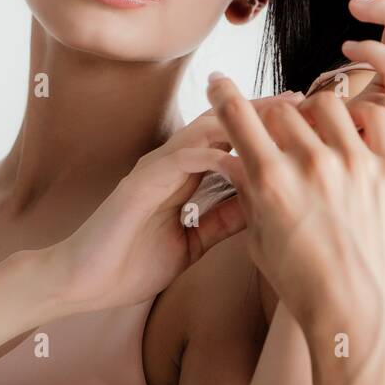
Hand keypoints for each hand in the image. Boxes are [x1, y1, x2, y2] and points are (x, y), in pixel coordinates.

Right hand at [50, 92, 303, 314]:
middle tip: (301, 100)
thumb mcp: (193, 242)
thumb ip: (223, 220)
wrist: (81, 284)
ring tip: (278, 114)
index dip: (266, 127)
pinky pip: (180, 161)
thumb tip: (261, 204)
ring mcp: (154, 170)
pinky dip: (210, 155)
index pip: (231, 138)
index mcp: (183, 175)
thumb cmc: (129, 265)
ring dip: (242, 120)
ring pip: (204, 131)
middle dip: (262, 111)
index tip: (304, 121)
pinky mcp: (140, 184)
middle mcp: (170, 163)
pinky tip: (238, 156)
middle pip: (223, 123)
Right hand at [206, 72, 384, 384]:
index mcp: (271, 182)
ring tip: (318, 131)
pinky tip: (354, 133)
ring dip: (315, 112)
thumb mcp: (258, 240)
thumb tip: (233, 159)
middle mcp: (311, 165)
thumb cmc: (305, 287)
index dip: (223, 94)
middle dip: (274, 116)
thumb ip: (247, 193)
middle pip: (282, 108)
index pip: (238, 116)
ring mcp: (355, 164)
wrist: (361, 318)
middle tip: (278, 127)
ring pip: (327, 103)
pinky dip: (361, 116)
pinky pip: (376, 117)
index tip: (219, 83)